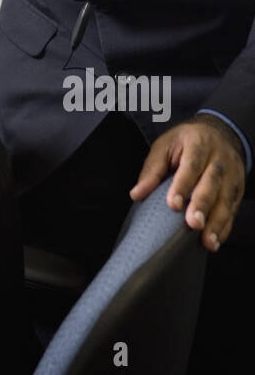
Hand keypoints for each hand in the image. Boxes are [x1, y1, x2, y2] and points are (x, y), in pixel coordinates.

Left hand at [129, 115, 244, 251]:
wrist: (220, 132)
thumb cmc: (187, 141)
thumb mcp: (166, 145)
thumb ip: (152, 170)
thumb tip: (136, 194)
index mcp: (198, 143)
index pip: (191, 165)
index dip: (182, 185)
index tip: (173, 205)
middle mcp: (219, 158)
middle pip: (212, 183)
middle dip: (203, 205)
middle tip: (194, 224)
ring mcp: (232, 173)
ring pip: (226, 199)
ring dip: (217, 222)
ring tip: (207, 241)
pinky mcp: (238, 188)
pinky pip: (233, 209)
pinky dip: (225, 227)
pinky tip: (215, 240)